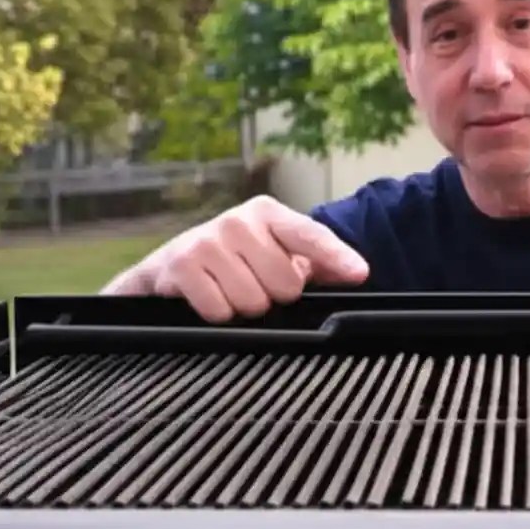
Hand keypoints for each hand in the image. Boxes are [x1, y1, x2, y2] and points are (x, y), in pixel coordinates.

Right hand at [101, 195, 368, 321]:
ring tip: (230, 292)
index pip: (310, 235)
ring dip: (244, 309)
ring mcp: (208, 239)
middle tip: (255, 287)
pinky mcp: (182, 264)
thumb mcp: (277, 255)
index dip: (337, 256)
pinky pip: (220, 310)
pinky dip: (219, 314)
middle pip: (285, 285)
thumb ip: (319, 264)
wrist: (170, 263)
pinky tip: (209, 298)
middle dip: (274, 298)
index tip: (359, 274)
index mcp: (269, 214)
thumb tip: (357, 273)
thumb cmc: (236, 262)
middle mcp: (238, 220)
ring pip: (253, 302)